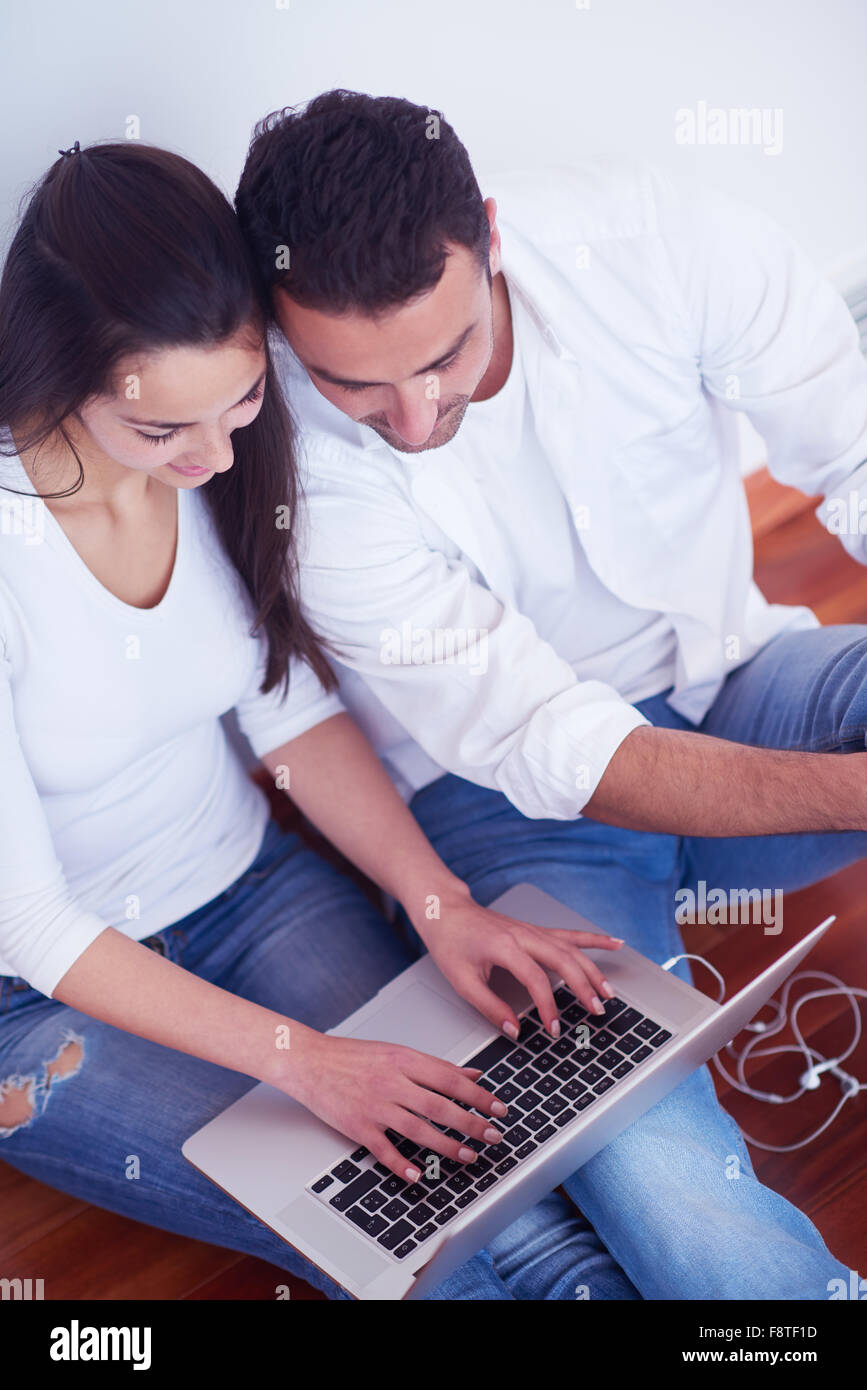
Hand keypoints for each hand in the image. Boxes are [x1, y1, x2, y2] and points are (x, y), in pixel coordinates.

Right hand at [283, 1031, 508, 1180]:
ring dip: (447, 1146)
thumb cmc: (352, 1056)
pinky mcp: (357, 1127)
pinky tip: (419, 1175)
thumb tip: (473, 1073)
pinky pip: (384, 1149)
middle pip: (440, 1105)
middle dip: (471, 1123)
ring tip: (469, 1156)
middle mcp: (392, 1081)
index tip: (499, 1109)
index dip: (479, 1095)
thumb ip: (435, 1066)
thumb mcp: (397, 1051)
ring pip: (418, 1129)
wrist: (309, 1061)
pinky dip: (402, 1165)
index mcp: (405, 1059)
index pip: (450, 1078)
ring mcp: (375, 1106)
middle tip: (493, 1136)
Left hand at [415, 885, 623, 1039]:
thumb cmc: (451, 942)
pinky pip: (570, 934)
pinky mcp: (536, 930)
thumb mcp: (462, 980)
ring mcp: (533, 930)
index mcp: (505, 946)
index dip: (548, 1006)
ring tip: (609, 992)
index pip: (536, 979)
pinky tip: (615, 943)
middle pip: (563, 960)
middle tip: (597, 1011)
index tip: (554, 1028)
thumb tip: (514, 1030)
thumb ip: (489, 1007)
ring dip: (593, 970)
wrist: (447, 911)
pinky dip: (594, 939)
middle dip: (584, 987)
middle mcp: (524, 935)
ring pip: (572, 949)